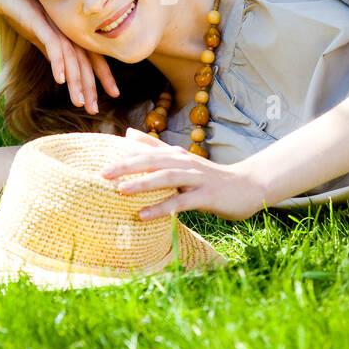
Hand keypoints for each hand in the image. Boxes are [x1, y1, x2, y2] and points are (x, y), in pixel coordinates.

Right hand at [0, 0, 119, 113]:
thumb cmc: (23, 14)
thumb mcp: (42, 37)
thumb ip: (55, 51)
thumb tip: (63, 71)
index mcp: (71, 34)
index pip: (93, 57)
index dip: (105, 76)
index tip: (114, 94)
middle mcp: (68, 31)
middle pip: (85, 62)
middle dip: (91, 87)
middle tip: (94, 109)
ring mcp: (56, 27)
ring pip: (71, 58)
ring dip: (76, 82)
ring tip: (78, 102)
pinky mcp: (41, 24)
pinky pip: (53, 47)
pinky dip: (58, 63)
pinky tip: (60, 80)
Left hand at [99, 128, 269, 220]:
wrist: (248, 186)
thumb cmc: (209, 176)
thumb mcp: (181, 160)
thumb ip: (155, 146)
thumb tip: (127, 132)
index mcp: (177, 155)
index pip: (147, 152)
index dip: (124, 156)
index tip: (99, 162)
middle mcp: (185, 163)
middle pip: (153, 161)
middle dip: (127, 166)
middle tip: (103, 174)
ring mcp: (197, 178)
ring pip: (166, 178)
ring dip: (143, 183)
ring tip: (120, 191)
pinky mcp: (206, 196)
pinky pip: (181, 202)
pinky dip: (162, 207)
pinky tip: (144, 215)